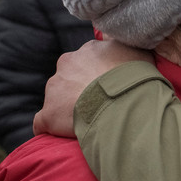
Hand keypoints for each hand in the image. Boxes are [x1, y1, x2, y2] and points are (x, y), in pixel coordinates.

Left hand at [33, 39, 153, 136]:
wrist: (121, 100)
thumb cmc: (134, 78)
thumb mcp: (137, 52)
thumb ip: (125, 47)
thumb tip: (123, 45)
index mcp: (87, 51)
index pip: (86, 61)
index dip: (95, 75)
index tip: (105, 86)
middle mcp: (67, 64)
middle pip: (69, 77)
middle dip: (79, 88)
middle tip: (97, 103)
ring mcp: (55, 88)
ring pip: (57, 97)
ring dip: (68, 107)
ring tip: (86, 121)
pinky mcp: (49, 114)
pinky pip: (42, 122)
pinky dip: (50, 128)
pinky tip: (60, 135)